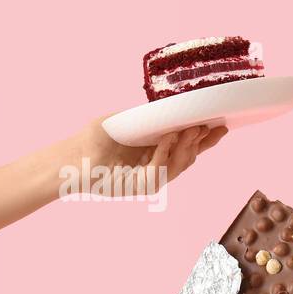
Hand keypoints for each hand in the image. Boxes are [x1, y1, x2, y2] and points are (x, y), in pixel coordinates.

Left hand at [69, 114, 228, 195]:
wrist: (70, 156)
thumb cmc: (93, 137)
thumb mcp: (126, 120)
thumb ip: (150, 117)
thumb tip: (174, 107)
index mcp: (157, 152)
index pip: (187, 147)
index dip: (205, 138)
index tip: (222, 124)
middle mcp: (157, 168)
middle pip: (189, 157)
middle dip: (202, 142)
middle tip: (211, 125)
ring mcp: (149, 179)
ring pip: (179, 166)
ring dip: (187, 146)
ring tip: (192, 128)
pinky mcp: (139, 187)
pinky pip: (159, 170)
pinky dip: (165, 153)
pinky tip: (169, 137)